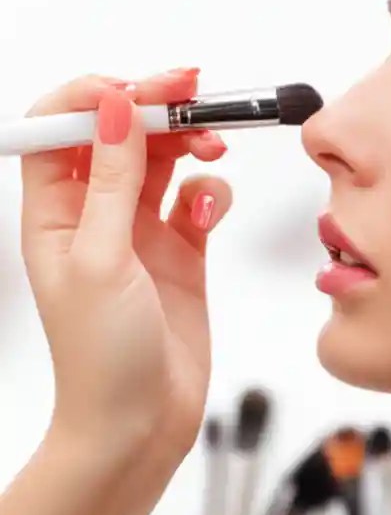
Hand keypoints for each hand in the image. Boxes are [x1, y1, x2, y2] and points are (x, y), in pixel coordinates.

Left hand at [21, 70, 231, 459]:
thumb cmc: (102, 357)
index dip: (96, 99)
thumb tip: (116, 107)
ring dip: (190, 144)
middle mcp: (94, 216)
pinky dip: (212, 192)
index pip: (62, 129)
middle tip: (194, 97)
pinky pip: (198, 200)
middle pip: (121, 135)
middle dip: (157, 110)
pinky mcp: (182, 253)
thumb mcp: (101, 258)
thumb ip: (113, 180)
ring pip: (164, 160)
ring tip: (213, 147)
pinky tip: (214, 206)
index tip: (138, 91)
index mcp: (53, 213)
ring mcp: (139, 232)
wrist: (141, 423)